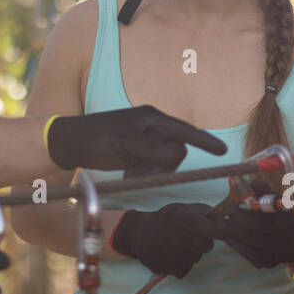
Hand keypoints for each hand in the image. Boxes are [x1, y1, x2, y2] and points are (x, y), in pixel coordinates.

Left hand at [46, 106, 227, 176]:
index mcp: (152, 118)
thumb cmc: (96, 139)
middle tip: (139, 174)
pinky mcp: (136, 148)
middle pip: (175, 149)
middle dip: (163, 166)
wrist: (69, 142)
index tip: (223, 151)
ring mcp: (143, 136)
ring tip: (129, 174)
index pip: (185, 131)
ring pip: (163, 159)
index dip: (205, 142)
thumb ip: (155, 150)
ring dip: (151, 171)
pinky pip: (151, 163)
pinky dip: (143, 172)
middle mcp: (151, 125)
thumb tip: (178, 155)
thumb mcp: (127, 145)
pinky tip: (127, 174)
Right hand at [110, 203, 215, 277]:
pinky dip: (181, 265)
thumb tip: (224, 220)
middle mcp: (176, 236)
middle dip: (203, 243)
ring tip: (178, 245)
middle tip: (192, 237)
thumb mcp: (182, 209)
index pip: (210, 228)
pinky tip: (172, 255)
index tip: (224, 230)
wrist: (138, 233)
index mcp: (182, 218)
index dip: (221, 230)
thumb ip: (203, 213)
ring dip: (191, 254)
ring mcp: (169, 253)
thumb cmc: (166, 219)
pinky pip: (183, 270)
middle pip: (205, 246)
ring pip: (194, 259)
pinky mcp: (162, 267)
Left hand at [206, 181, 293, 269]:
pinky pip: (245, 254)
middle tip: (220, 216)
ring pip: (244, 246)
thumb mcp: (279, 200)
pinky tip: (229, 234)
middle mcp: (277, 243)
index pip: (255, 222)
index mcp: (282, 225)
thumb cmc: (284, 215)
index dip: (239, 214)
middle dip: (231, 225)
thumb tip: (240, 180)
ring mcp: (271, 256)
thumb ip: (261, 190)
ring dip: (230, 234)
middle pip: (248, 236)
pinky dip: (234, 243)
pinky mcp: (264, 263)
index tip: (230, 204)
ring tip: (222, 223)